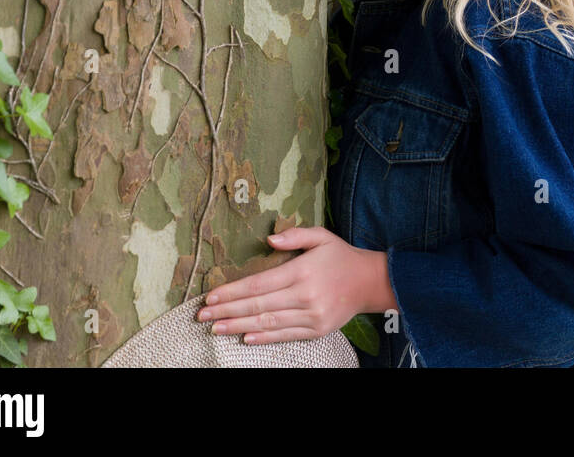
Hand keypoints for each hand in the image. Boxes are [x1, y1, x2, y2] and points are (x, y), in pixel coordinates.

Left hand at [196, 226, 389, 343]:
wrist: (371, 282)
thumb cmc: (341, 257)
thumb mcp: (321, 236)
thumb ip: (295, 235)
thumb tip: (269, 239)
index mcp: (302, 271)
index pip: (259, 283)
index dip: (233, 291)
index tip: (211, 296)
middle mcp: (305, 295)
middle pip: (258, 305)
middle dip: (227, 310)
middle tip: (202, 315)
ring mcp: (312, 315)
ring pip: (268, 322)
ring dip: (239, 326)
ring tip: (216, 328)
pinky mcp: (317, 329)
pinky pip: (286, 335)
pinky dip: (264, 338)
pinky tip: (245, 338)